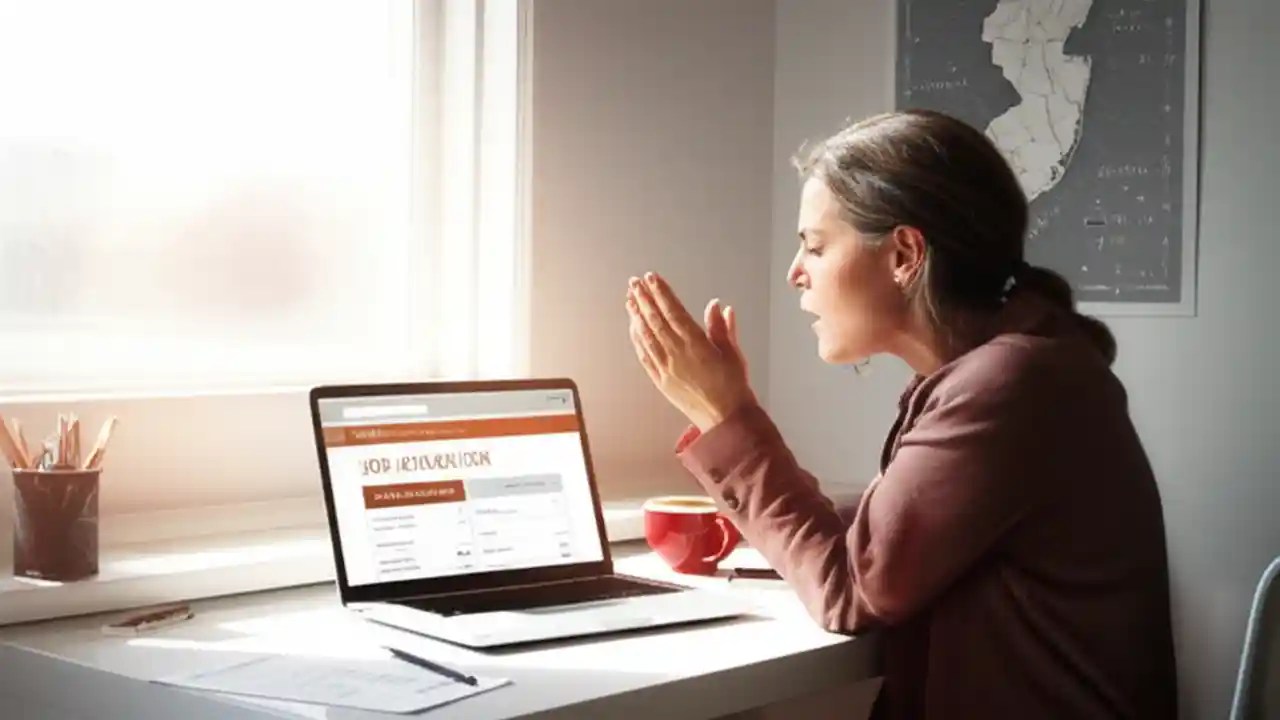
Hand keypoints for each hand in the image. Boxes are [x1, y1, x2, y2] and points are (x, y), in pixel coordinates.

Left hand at [625, 272, 755, 430]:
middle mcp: (678, 354)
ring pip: (646, 336)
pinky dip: (637, 339)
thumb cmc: (733, 387)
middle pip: (655, 320)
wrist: (726, 419)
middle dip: (644, 299)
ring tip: (630, 299)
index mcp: (697, 344)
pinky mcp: (661, 381)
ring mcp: (666, 368)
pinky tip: (633, 327)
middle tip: (634, 282)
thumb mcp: (733, 353)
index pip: (674, 311)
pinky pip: (644, 356)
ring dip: (636, 316)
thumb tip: (716, 306)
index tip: (652, 278)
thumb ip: (721, 328)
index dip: (661, 293)